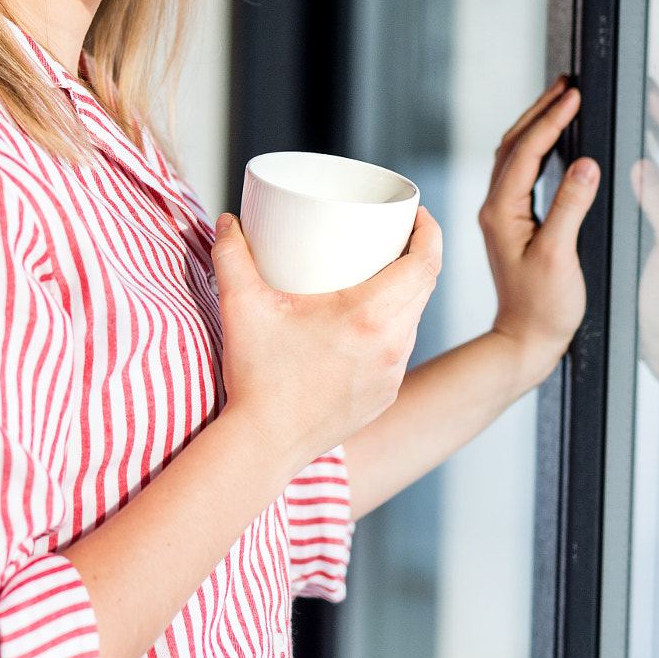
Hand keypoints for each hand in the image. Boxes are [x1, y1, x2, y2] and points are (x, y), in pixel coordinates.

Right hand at [209, 208, 441, 469]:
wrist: (264, 445)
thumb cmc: (257, 377)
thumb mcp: (241, 305)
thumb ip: (231, 255)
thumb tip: (228, 221)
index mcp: (368, 316)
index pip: (424, 264)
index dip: (429, 232)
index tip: (418, 213)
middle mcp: (391, 346)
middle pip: (424, 287)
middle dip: (417, 254)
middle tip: (393, 234)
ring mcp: (391, 375)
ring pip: (413, 320)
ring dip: (405, 292)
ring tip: (380, 273)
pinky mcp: (383, 396)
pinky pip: (399, 349)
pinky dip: (391, 327)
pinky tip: (369, 322)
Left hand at [482, 77, 598, 381]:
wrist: (527, 340)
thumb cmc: (545, 305)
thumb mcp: (562, 256)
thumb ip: (572, 207)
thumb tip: (586, 163)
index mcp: (502, 210)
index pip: (525, 151)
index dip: (551, 119)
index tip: (574, 94)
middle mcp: (495, 206)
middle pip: (513, 144)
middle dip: (540, 110)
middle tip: (566, 83)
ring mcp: (501, 214)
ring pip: (514, 155)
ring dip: (536, 125)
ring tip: (561, 100)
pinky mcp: (512, 222)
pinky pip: (521, 172)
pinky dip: (536, 148)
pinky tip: (554, 143)